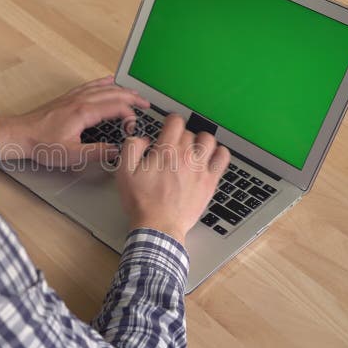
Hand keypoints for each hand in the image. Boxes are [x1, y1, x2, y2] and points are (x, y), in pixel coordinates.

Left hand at [0, 76, 149, 166]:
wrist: (19, 134)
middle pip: (114, 93)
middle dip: (133, 98)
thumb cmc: (41, 144)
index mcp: (84, 112)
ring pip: (104, 87)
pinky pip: (91, 85)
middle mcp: (81, 100)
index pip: (117, 107)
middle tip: (147, 104)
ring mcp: (74, 96)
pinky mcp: (68, 97)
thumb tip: (117, 150)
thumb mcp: (72, 154)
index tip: (132, 128)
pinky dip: (105, 82)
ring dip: (122, 89)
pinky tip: (109, 81)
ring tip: (135, 94)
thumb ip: (97, 152)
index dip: (130, 116)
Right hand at [115, 114, 230, 245]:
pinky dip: (219, 153)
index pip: (175, 121)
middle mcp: (185, 156)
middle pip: (189, 132)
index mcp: (165, 151)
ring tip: (194, 148)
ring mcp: (200, 168)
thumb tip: (142, 138)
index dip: (171, 121)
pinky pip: (223, 158)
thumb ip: (131, 147)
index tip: (169, 125)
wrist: (158, 226)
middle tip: (175, 145)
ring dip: (201, 140)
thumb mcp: (124, 172)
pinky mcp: (210, 181)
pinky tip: (211, 157)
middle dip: (181, 136)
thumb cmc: (142, 202)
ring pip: (208, 139)